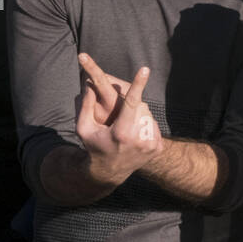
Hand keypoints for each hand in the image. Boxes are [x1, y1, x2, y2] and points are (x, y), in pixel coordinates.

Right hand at [76, 53, 160, 185]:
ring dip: (138, 116)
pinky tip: (134, 137)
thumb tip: (88, 85)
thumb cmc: (94, 146)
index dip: (138, 84)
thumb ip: (85, 107)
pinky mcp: (158, 148)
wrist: (109, 172)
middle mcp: (139, 139)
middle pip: (140, 107)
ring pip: (148, 115)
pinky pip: (153, 125)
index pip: (132, 102)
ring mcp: (151, 144)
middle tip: (120, 119)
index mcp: (121, 132)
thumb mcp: (84, 129)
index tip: (145, 69)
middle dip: (131, 107)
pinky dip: (144, 126)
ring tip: (126, 131)